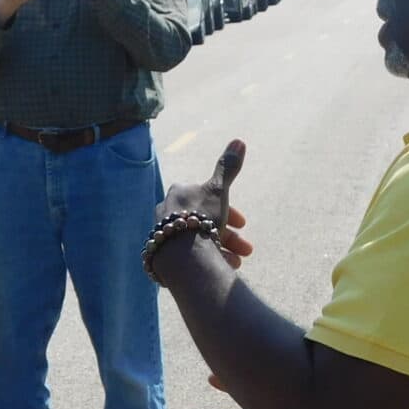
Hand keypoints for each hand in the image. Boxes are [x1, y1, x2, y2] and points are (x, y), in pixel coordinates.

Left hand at [160, 140, 252, 267]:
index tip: (243, 224)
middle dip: (229, 236)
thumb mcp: (218, 190)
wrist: (181, 256)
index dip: (229, 211)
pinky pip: (189, 255)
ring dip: (222, 249)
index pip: (207, 198)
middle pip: (204, 221)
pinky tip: (220, 267)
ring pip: (198, 240)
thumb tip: (239, 141)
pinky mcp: (162, 255)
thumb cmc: (200, 218)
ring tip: (237, 262)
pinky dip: (208, 260)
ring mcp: (163, 234)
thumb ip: (228, 168)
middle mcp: (167, 210)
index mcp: (178, 193)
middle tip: (246, 249)